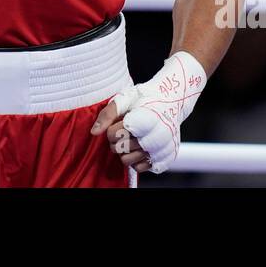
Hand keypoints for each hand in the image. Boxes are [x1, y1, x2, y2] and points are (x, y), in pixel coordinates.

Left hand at [90, 51, 206, 173]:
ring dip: (124, 151)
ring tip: (132, 139)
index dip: (111, 129)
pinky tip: (139, 147)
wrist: (171, 101)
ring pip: (128, 161)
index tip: (119, 122)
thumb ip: (108, 114)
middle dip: (116, 141)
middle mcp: (158, 136)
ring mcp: (163, 149)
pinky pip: (140, 168)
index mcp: (147, 119)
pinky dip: (135, 159)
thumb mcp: (125, 98)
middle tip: (124, 131)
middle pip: (119, 149)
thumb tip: (94, 132)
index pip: (113, 135)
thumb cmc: (145, 99)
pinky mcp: (166, 159)